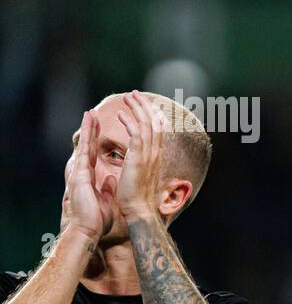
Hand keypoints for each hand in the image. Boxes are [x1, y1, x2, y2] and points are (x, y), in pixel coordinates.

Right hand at [61, 111, 115, 241]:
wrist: (87, 229)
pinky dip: (86, 141)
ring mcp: (79, 173)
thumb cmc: (95, 218)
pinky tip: (88, 130)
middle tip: (93, 113)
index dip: (95, 141)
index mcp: (88, 177)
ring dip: (87, 129)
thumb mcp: (104, 199)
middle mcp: (82, 172)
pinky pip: (84, 154)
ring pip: (84, 146)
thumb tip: (111, 180)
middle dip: (90, 129)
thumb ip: (106, 188)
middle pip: (87, 146)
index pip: (92, 154)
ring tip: (90, 114)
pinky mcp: (80, 176)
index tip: (98, 127)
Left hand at [115, 91, 167, 221]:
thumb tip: (138, 161)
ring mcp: (148, 154)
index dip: (153, 115)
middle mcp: (155, 153)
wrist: (139, 210)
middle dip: (145, 106)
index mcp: (157, 156)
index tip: (145, 105)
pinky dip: (129, 121)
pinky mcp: (138, 157)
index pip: (159, 129)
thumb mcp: (141, 176)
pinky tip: (121, 114)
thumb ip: (141, 164)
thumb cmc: (137, 198)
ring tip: (128, 97)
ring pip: (146, 124)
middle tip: (135, 94)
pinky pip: (135, 133)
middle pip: (154, 122)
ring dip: (137, 108)